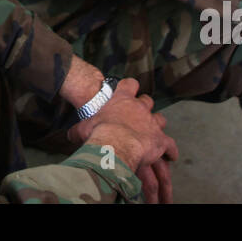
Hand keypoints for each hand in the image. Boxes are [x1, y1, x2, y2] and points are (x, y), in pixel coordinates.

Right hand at [71, 78, 178, 203]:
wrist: (114, 145)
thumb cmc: (98, 133)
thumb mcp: (83, 128)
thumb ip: (78, 129)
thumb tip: (70, 134)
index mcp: (121, 100)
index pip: (129, 84)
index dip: (130, 86)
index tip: (129, 88)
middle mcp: (139, 107)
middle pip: (147, 101)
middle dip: (145, 106)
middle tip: (140, 115)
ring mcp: (152, 123)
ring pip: (160, 119)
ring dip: (157, 125)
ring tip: (154, 133)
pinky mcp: (161, 140)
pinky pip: (170, 144)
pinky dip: (171, 150)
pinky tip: (171, 155)